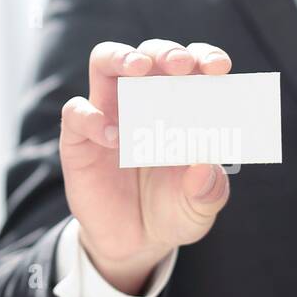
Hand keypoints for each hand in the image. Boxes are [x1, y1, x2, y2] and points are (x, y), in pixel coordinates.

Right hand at [61, 40, 232, 294]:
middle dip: (167, 52)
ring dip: (122, 57)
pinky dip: (92, 117)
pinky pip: (76, 112)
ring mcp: (109, 114)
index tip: (220, 68)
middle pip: (150, 53)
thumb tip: (206, 168)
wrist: (136, 243)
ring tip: (140, 69)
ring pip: (105, 62)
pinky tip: (113, 138)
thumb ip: (209, 190)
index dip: (205, 57)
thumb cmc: (174, 211)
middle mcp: (144, 101)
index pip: (193, 66)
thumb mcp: (200, 208)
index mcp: (181, 106)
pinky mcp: (79, 138)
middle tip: (181, 66)